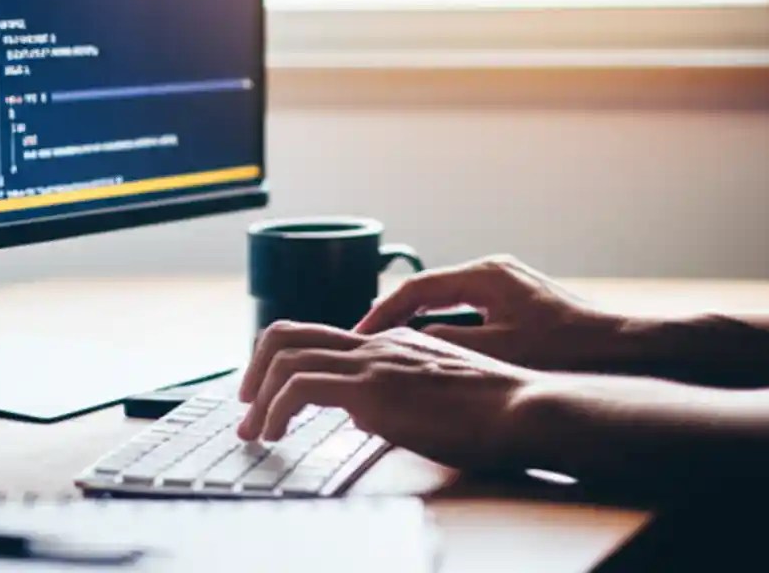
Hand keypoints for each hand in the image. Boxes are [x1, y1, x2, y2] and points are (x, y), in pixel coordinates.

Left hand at [237, 322, 543, 470]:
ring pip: (284, 357)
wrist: (522, 408)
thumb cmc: (491, 411)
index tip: (269, 393)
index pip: (316, 335)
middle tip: (246, 405)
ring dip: (258, 398)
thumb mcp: (432, 393)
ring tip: (255, 431)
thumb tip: (361, 412)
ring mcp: (370, 361)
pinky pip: (298, 387)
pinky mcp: (370, 387)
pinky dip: (275, 410)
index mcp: (388, 341)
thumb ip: (393, 393)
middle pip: (287, 333)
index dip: (281, 360)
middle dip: (254, 369)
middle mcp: (373, 343)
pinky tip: (276, 434)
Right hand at [356, 255, 626, 371]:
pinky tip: (433, 342)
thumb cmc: (567, 351)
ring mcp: (507, 281)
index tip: (358, 335)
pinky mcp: (518, 297)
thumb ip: (447, 343)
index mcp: (484, 275)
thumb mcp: (498, 351)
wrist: (624, 348)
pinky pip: (466, 304)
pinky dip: (442, 320)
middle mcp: (492, 269)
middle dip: (394, 313)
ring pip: (446, 296)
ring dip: (418, 317)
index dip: (381, 313)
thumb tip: (407, 342)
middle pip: (428, 288)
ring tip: (390, 341)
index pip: (415, 288)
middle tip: (364, 338)